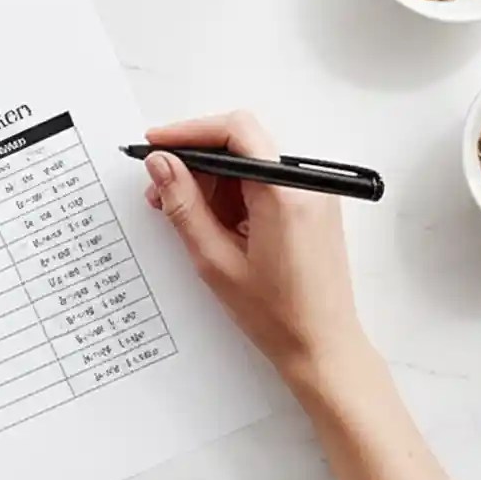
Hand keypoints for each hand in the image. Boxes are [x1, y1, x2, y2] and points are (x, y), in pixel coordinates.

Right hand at [142, 112, 368, 392]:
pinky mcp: (313, 209)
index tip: (157, 144)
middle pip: (242, 144)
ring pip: (251, 165)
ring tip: (183, 215)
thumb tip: (161, 165)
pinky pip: (267, 185)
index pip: (235, 132)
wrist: (323, 347)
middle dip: (196, 161)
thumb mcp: (215, 260)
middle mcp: (306, 185)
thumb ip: (184, 206)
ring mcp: (314, 195)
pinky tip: (214, 224)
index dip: (189, 132)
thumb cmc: (277, 316)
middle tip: (160, 189)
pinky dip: (236, 196)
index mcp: (285, 193)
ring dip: (214, 182)